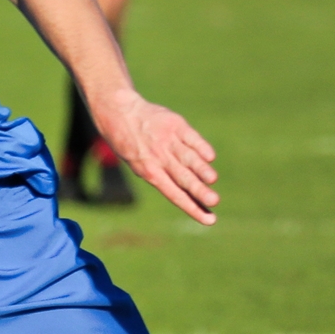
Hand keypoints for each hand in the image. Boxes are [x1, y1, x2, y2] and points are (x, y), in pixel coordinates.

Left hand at [94, 89, 218, 224]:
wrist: (120, 113)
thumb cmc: (134, 146)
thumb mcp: (141, 165)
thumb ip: (166, 177)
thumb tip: (193, 194)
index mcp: (150, 172)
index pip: (174, 194)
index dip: (192, 207)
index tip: (209, 220)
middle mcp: (159, 158)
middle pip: (182, 178)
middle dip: (199, 191)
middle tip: (214, 201)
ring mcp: (167, 141)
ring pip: (187, 158)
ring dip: (201, 169)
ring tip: (212, 180)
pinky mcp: (175, 124)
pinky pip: (191, 137)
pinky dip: (200, 147)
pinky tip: (209, 156)